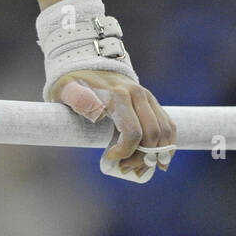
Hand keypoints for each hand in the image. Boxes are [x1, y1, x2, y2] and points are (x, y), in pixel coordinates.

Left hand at [53, 70, 176, 179]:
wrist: (89, 66)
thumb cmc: (75, 83)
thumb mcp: (68, 88)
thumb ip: (78, 98)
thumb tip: (100, 111)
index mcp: (118, 95)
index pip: (133, 132)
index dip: (125, 152)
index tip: (110, 158)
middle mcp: (137, 94)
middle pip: (151, 135)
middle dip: (141, 158)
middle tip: (125, 169)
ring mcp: (147, 97)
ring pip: (163, 132)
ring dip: (156, 156)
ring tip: (139, 169)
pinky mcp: (152, 102)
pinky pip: (168, 125)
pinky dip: (168, 145)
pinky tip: (160, 160)